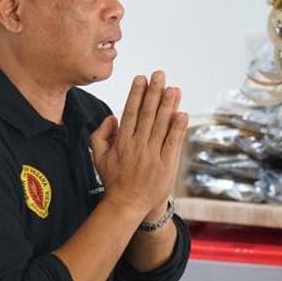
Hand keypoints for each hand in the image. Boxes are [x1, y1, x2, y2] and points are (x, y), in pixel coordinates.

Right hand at [89, 71, 188, 221]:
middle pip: (147, 114)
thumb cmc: (114, 180)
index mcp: (122, 142)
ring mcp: (152, 155)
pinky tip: (182, 114)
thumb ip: (100, 135)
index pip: (130, 112)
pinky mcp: (165, 165)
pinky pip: (172, 143)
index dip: (137, 94)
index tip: (142, 79)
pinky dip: (178, 129)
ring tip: (173, 89)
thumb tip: (111, 117)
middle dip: (154, 93)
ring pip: (161, 126)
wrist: (127, 205)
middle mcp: (137, 146)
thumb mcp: (98, 156)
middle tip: (160, 75)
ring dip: (168, 106)